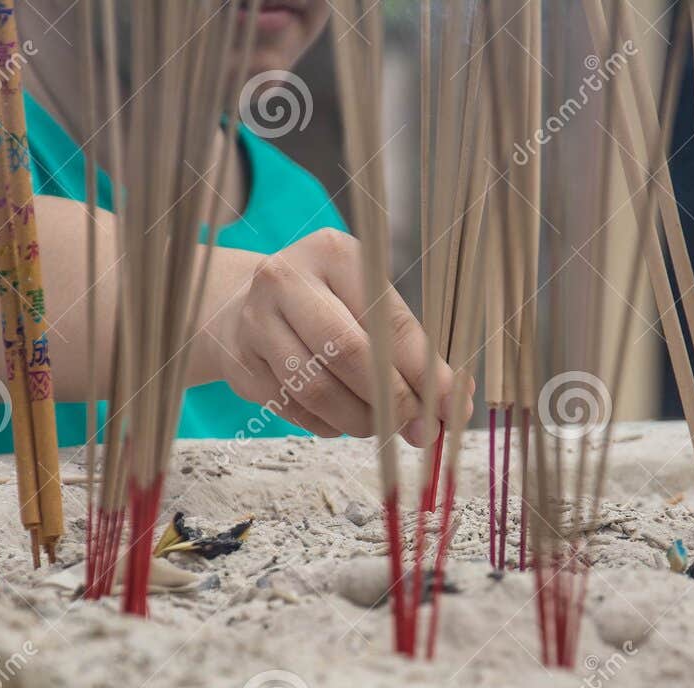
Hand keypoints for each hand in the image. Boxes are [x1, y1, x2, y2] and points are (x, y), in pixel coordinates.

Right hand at [203, 229, 466, 446]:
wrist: (237, 308)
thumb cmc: (324, 307)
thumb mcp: (367, 305)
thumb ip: (410, 350)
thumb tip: (456, 405)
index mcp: (333, 254)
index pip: (388, 321)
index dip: (424, 370)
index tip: (452, 405)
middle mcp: (288, 281)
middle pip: (350, 354)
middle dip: (394, 400)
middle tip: (419, 427)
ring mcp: (256, 323)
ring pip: (319, 391)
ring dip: (362, 420)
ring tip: (380, 425)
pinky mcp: (242, 366)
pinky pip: (297, 411)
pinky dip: (330, 425)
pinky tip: (342, 418)